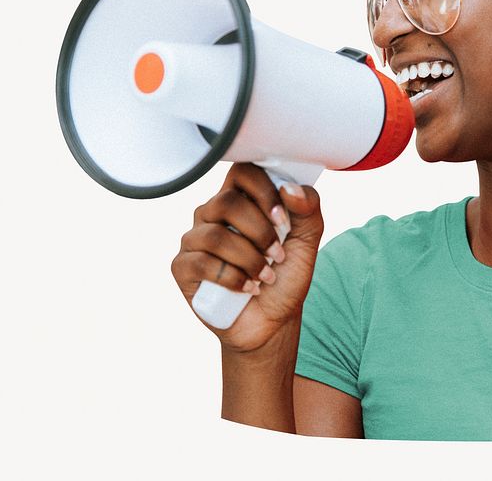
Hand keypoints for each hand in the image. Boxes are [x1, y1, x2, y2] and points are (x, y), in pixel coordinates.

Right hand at [171, 162, 324, 353]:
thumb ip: (308, 208)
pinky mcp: (183, 267)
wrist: (273, 320)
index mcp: (242, 199)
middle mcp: (213, 214)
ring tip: (266, 276)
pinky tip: (248, 288)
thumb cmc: (286, 274)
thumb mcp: (308, 239)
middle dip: (260, 231)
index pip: (242, 171)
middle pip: (226, 202)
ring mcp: (195, 239)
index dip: (264, 191)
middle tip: (277, 254)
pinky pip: (201, 263)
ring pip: (215, 235)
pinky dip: (233, 278)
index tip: (283, 219)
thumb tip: (288, 189)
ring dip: (250, 259)